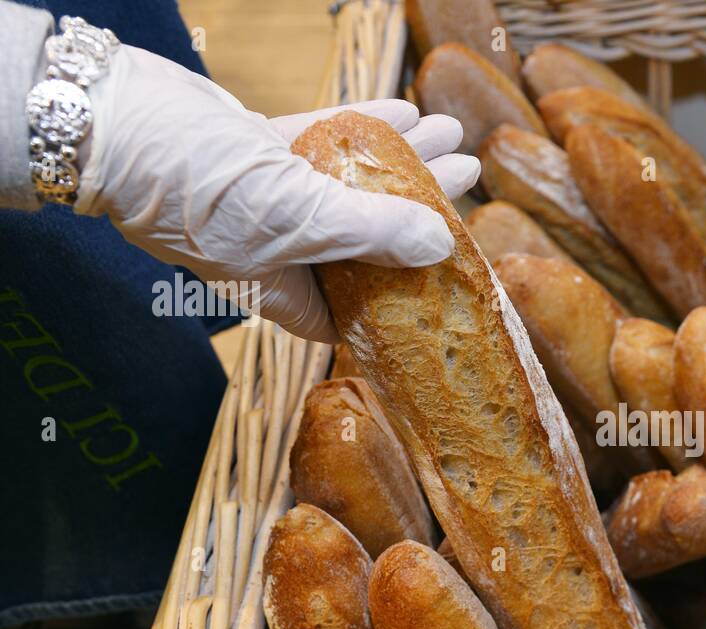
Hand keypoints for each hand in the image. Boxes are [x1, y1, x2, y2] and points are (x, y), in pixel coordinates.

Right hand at [76, 44, 479, 342]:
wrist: (110, 122)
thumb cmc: (196, 189)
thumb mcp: (299, 217)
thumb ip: (372, 233)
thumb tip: (442, 245)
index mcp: (286, 288)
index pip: (359, 310)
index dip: (406, 299)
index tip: (453, 276)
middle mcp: (281, 250)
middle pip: (368, 237)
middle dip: (420, 210)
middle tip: (467, 178)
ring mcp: (269, 198)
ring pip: (351, 184)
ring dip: (401, 161)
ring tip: (449, 137)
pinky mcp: (257, 152)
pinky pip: (322, 144)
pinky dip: (360, 130)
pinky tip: (402, 113)